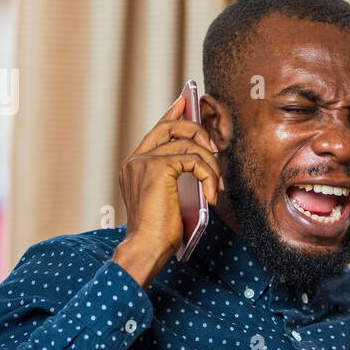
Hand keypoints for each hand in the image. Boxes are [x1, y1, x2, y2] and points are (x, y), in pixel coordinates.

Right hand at [112, 94, 222, 285]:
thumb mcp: (169, 197)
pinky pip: (194, 159)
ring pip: (189, 145)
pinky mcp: (157, 168)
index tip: (186, 102)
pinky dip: (208, 176)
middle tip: (214, 150)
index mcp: (135, 165)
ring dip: (211, 166)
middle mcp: (136, 159)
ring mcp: (144, 161)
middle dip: (198, 131)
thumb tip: (202, 157)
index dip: (173, 114)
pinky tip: (210, 196)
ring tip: (214, 188)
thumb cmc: (160, 231)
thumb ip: (177, 175)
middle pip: (172, 126)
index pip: (157, 130)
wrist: (147, 247)